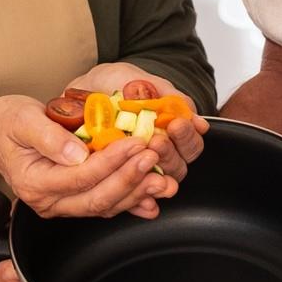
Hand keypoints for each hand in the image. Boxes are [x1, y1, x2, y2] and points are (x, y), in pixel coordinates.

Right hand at [0, 95, 175, 218]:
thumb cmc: (6, 123)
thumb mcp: (21, 119)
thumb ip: (49, 136)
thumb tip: (77, 153)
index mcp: (34, 182)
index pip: (80, 176)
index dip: (111, 162)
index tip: (135, 143)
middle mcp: (48, 201)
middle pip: (97, 199)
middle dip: (130, 180)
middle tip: (154, 157)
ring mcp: (62, 205)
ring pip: (105, 206)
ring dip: (136, 193)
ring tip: (163, 176)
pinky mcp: (74, 200)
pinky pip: (106, 204)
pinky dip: (132, 200)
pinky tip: (153, 194)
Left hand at [61, 64, 210, 188]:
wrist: (83, 86)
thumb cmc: (116, 83)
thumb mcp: (145, 82)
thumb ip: (172, 99)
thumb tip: (198, 121)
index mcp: (170, 134)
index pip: (191, 146)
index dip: (186, 138)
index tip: (176, 124)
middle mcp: (156, 155)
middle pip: (177, 168)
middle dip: (169, 154)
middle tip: (156, 141)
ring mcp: (135, 168)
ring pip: (154, 183)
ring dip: (151, 174)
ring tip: (139, 155)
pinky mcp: (112, 178)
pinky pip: (127, 197)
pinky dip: (134, 199)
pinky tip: (136, 198)